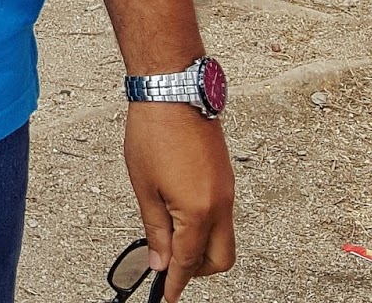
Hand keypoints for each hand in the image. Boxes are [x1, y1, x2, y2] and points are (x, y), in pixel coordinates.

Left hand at [124, 104, 235, 300]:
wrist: (172, 89)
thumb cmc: (154, 130)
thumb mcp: (144, 185)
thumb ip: (155, 228)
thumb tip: (159, 261)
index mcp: (199, 212)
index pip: (190, 262)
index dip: (176, 282)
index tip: (167, 296)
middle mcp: (221, 204)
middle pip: (220, 259)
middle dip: (197, 271)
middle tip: (171, 269)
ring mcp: (227, 190)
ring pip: (224, 236)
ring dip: (202, 246)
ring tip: (172, 240)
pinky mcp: (226, 176)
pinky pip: (223, 214)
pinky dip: (206, 225)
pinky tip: (182, 216)